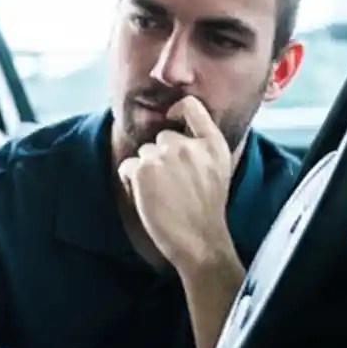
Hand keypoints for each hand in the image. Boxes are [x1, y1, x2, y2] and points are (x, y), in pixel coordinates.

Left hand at [117, 96, 234, 270]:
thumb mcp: (218, 170)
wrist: (199, 241)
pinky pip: (127, 166)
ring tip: (162, 195)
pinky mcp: (143, 170)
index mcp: (213, 144)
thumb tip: (178, 129)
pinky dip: (131, 182)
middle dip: (162, 156)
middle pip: (162, 137)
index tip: (172, 119)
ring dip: (146, 170)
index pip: (191, 106)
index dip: (177, 109)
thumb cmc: (206, 210)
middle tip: (172, 186)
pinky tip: (147, 199)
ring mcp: (165, 155)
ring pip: (144, 153)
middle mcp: (189, 145)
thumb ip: (202, 146)